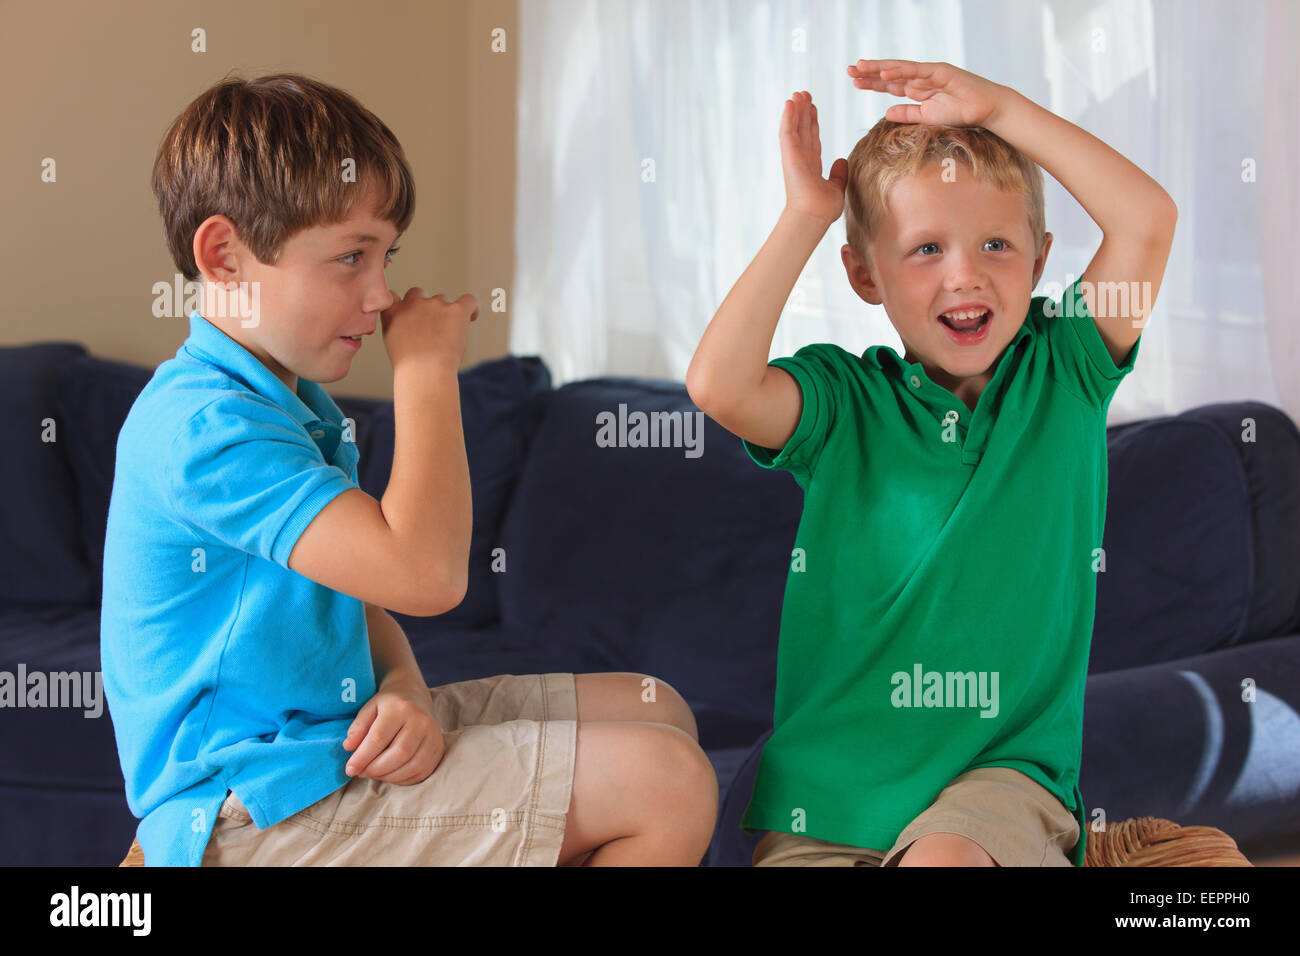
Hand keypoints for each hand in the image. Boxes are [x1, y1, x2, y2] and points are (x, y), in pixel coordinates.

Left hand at [342, 674, 445, 784]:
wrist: (415, 697)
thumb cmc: (388, 706)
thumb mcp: (369, 709)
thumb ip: (358, 728)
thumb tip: (349, 748)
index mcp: (401, 708)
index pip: (379, 738)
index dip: (362, 757)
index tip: (349, 769)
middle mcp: (421, 721)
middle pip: (399, 754)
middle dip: (376, 769)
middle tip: (362, 772)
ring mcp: (433, 735)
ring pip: (412, 766)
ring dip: (389, 776)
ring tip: (375, 773)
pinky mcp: (438, 748)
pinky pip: (421, 772)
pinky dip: (403, 779)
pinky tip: (390, 773)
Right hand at [380, 287, 478, 372]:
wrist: (425, 373)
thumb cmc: (410, 366)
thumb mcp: (391, 342)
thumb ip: (397, 325)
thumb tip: (411, 324)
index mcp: (394, 311)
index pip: (393, 295)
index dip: (403, 304)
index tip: (410, 315)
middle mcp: (413, 303)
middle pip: (419, 293)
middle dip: (424, 307)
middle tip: (431, 328)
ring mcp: (435, 304)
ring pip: (443, 299)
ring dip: (445, 312)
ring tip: (448, 337)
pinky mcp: (456, 310)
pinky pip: (469, 300)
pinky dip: (472, 307)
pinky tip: (472, 317)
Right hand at [780, 91, 847, 224]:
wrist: (814, 215)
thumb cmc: (824, 209)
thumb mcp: (837, 187)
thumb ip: (839, 173)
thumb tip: (842, 159)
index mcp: (811, 166)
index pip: (812, 139)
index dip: (812, 123)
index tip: (814, 109)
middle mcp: (801, 159)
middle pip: (803, 129)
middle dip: (804, 112)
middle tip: (805, 95)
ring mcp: (793, 155)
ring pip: (794, 126)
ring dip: (796, 109)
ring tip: (799, 93)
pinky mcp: (789, 153)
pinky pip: (787, 130)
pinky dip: (788, 115)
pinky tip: (790, 101)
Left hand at [847, 60, 1007, 127]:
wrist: (984, 110)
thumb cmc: (959, 113)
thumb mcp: (926, 117)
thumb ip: (907, 114)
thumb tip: (887, 112)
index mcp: (916, 89)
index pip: (889, 84)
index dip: (872, 82)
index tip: (854, 81)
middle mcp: (920, 78)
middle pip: (890, 74)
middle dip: (870, 72)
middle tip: (849, 70)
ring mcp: (929, 73)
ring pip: (900, 69)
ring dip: (880, 68)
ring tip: (861, 67)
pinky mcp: (940, 72)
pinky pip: (917, 71)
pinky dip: (901, 71)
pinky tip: (885, 72)